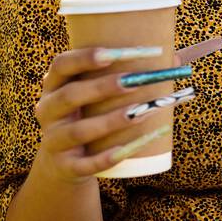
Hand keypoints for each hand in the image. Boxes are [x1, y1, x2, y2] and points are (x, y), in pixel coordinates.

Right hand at [32, 46, 176, 183]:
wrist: (63, 163)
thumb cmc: (89, 116)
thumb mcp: (95, 96)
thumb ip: (126, 76)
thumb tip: (174, 59)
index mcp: (54, 86)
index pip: (61, 65)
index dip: (83, 58)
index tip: (111, 54)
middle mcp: (47, 111)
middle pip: (69, 96)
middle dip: (102, 87)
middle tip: (134, 82)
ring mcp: (54, 140)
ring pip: (79, 131)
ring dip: (111, 121)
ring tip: (141, 113)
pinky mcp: (65, 166)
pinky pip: (85, 164)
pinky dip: (105, 158)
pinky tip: (125, 151)